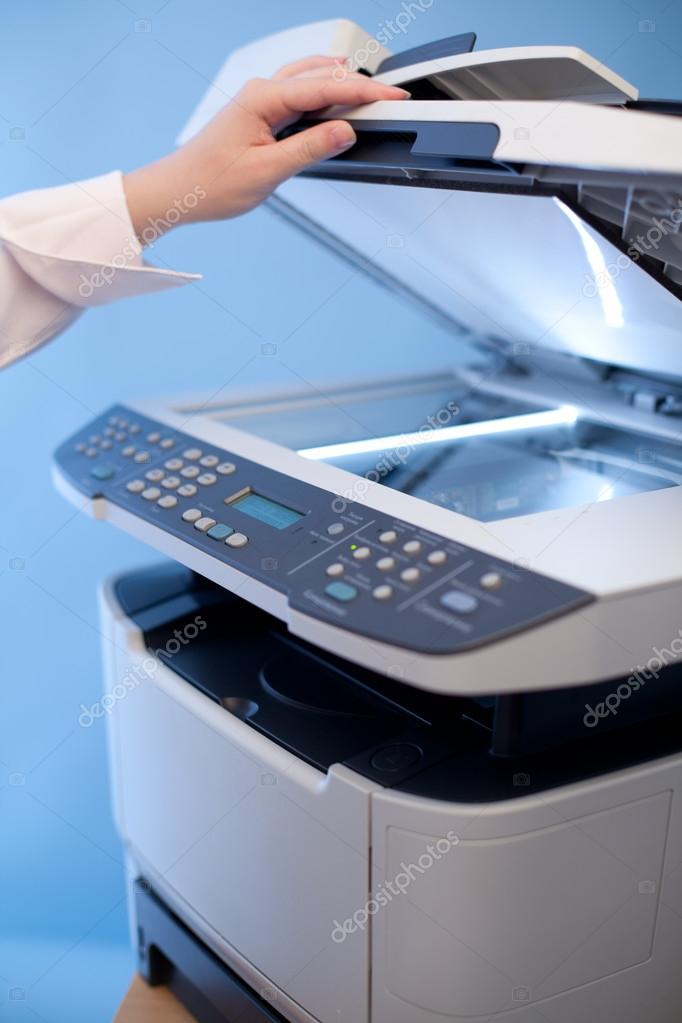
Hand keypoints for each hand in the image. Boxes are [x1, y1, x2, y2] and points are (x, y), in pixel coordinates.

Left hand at [123, 57, 408, 241]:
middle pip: (321, 77)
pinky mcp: (259, 113)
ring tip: (370, 94)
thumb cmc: (210, 182)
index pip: (325, 88)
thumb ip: (309, 148)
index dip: (364, 92)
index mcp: (263, 98)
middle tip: (390, 98)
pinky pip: (297, 94)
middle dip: (359, 85)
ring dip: (340, 85)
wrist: (178, 191)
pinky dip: (321, 93)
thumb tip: (343, 131)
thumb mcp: (266, 171)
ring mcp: (259, 100)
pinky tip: (333, 99)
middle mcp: (261, 92)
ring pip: (309, 80)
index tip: (393, 97)